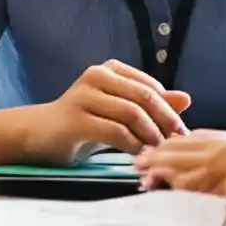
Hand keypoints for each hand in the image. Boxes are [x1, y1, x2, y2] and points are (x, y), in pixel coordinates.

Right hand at [27, 60, 191, 163]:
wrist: (39, 136)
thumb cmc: (83, 124)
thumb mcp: (119, 112)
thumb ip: (150, 105)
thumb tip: (186, 99)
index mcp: (110, 69)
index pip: (150, 87)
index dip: (169, 110)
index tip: (180, 132)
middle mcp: (97, 76)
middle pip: (144, 97)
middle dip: (165, 122)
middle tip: (176, 144)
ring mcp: (84, 96)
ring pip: (131, 114)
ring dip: (150, 136)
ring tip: (159, 153)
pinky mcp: (76, 120)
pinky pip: (115, 132)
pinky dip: (133, 146)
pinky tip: (139, 156)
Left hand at [134, 129, 225, 194]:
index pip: (195, 139)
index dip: (173, 144)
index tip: (155, 148)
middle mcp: (224, 148)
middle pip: (182, 148)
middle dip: (158, 154)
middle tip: (138, 161)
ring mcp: (223, 162)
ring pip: (183, 163)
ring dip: (160, 169)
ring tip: (142, 175)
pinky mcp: (223, 179)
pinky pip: (195, 180)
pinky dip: (176, 182)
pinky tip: (162, 186)